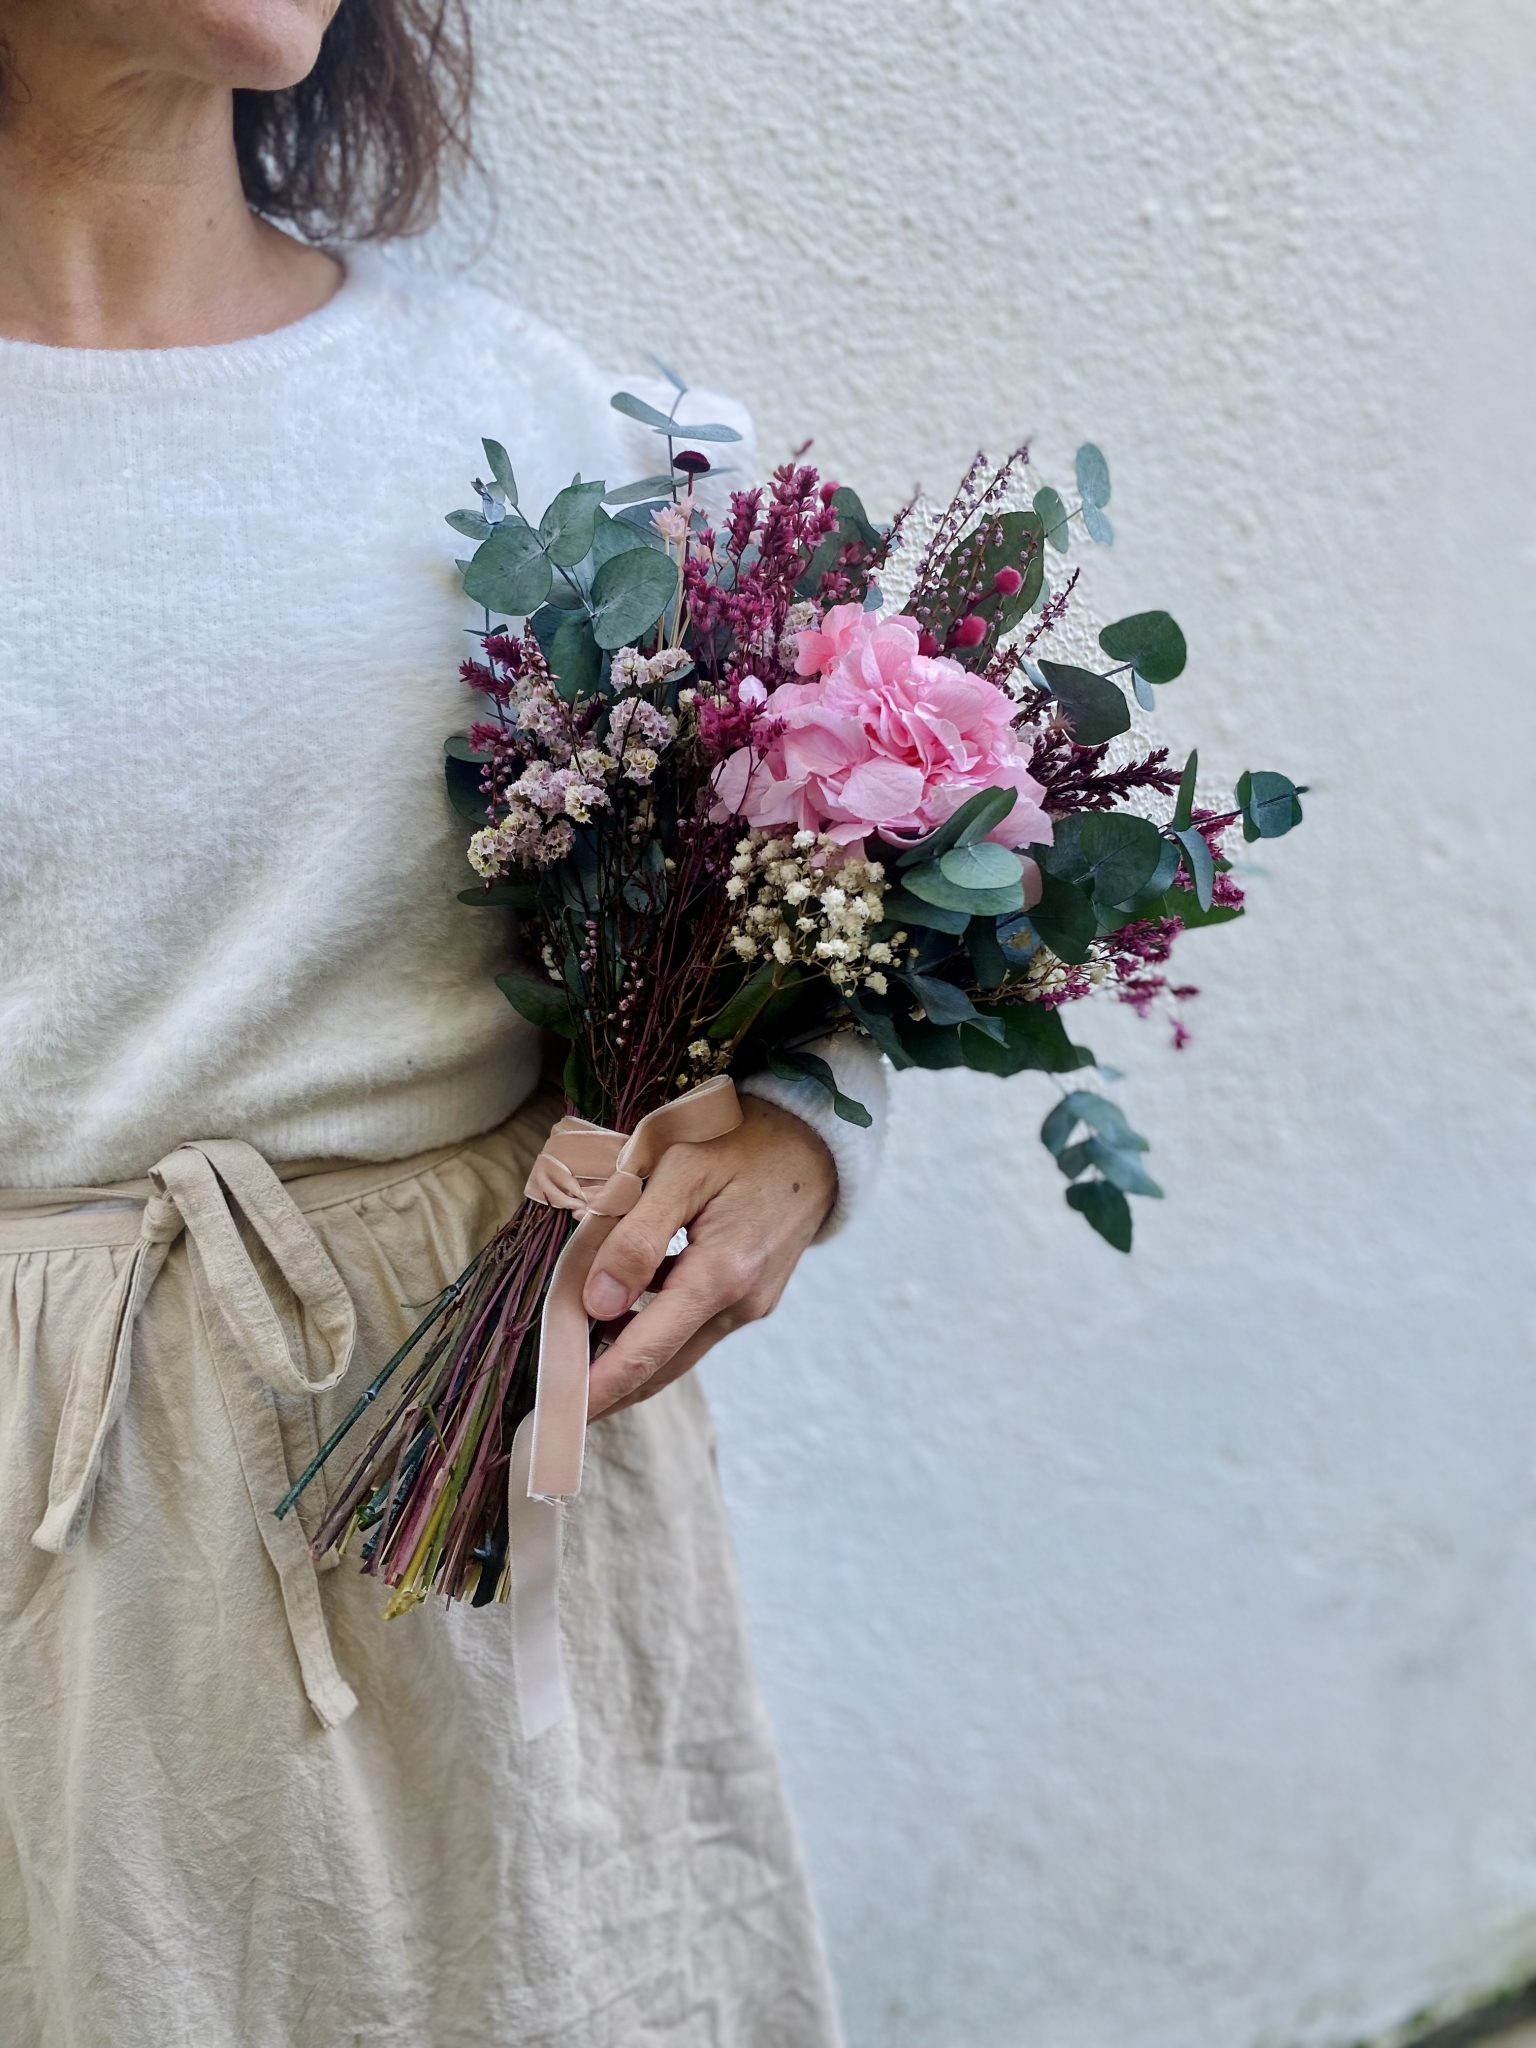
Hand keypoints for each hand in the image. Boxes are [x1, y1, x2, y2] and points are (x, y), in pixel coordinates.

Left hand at [581, 1098, 836, 1418]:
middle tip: (553, 1404)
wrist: (815, 1138)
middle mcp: (740, 1304)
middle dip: (607, 1389)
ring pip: (677, 1349)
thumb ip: (637, 1235)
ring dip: (628, 1359)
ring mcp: (750, 1304)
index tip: (557, 1416)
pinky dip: (653, 1330)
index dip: (598, 1389)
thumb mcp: (682, 1169)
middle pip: (661, 1366)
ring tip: (571, 1361)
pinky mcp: (752, 1296)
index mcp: (721, 1274)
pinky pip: (694, 1324)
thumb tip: (598, 1304)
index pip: (646, 1352)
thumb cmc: (744, 1139)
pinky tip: (617, 1313)